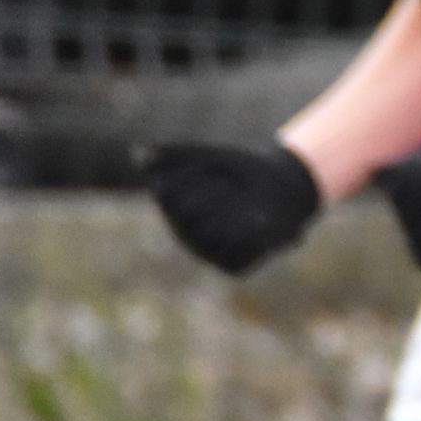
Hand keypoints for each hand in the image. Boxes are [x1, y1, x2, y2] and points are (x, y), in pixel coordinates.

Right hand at [144, 140, 324, 275]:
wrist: (283, 189)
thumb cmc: (239, 172)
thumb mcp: (209, 156)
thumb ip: (176, 155)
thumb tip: (138, 154)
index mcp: (172, 209)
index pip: (167, 193)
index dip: (191, 174)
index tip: (212, 165)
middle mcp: (185, 234)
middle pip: (189, 213)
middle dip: (215, 191)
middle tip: (233, 184)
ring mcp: (208, 252)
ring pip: (210, 234)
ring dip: (232, 210)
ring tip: (248, 200)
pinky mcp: (233, 266)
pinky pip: (237, 251)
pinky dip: (251, 232)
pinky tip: (262, 217)